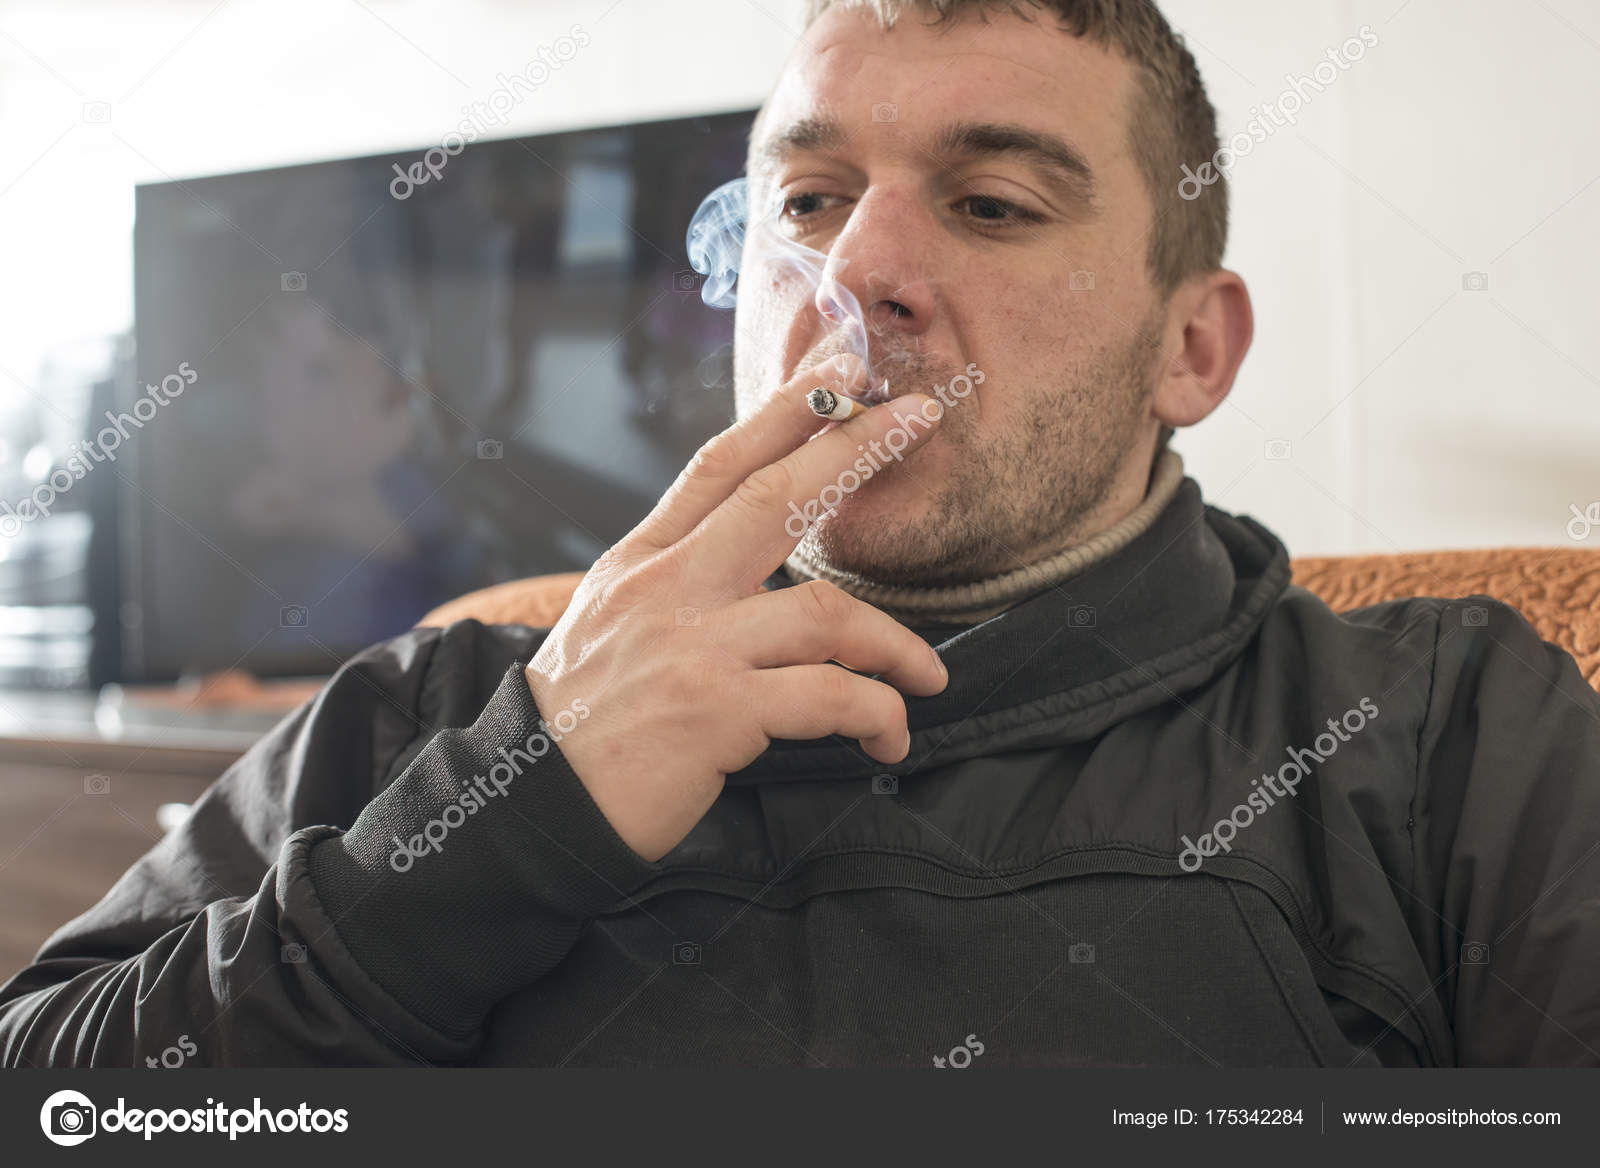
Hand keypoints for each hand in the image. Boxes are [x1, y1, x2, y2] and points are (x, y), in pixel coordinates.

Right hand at [524, 354, 948, 859]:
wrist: (525, 805)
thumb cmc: (580, 724)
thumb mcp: (608, 624)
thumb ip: (673, 582)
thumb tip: (742, 558)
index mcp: (642, 563)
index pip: (719, 465)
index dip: (785, 411)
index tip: (842, 368)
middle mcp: (665, 590)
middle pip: (774, 496)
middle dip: (854, 449)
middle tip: (918, 416)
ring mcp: (689, 648)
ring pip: (824, 612)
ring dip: (895, 645)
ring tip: (927, 677)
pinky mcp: (713, 712)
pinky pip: (827, 697)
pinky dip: (875, 713)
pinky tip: (889, 735)